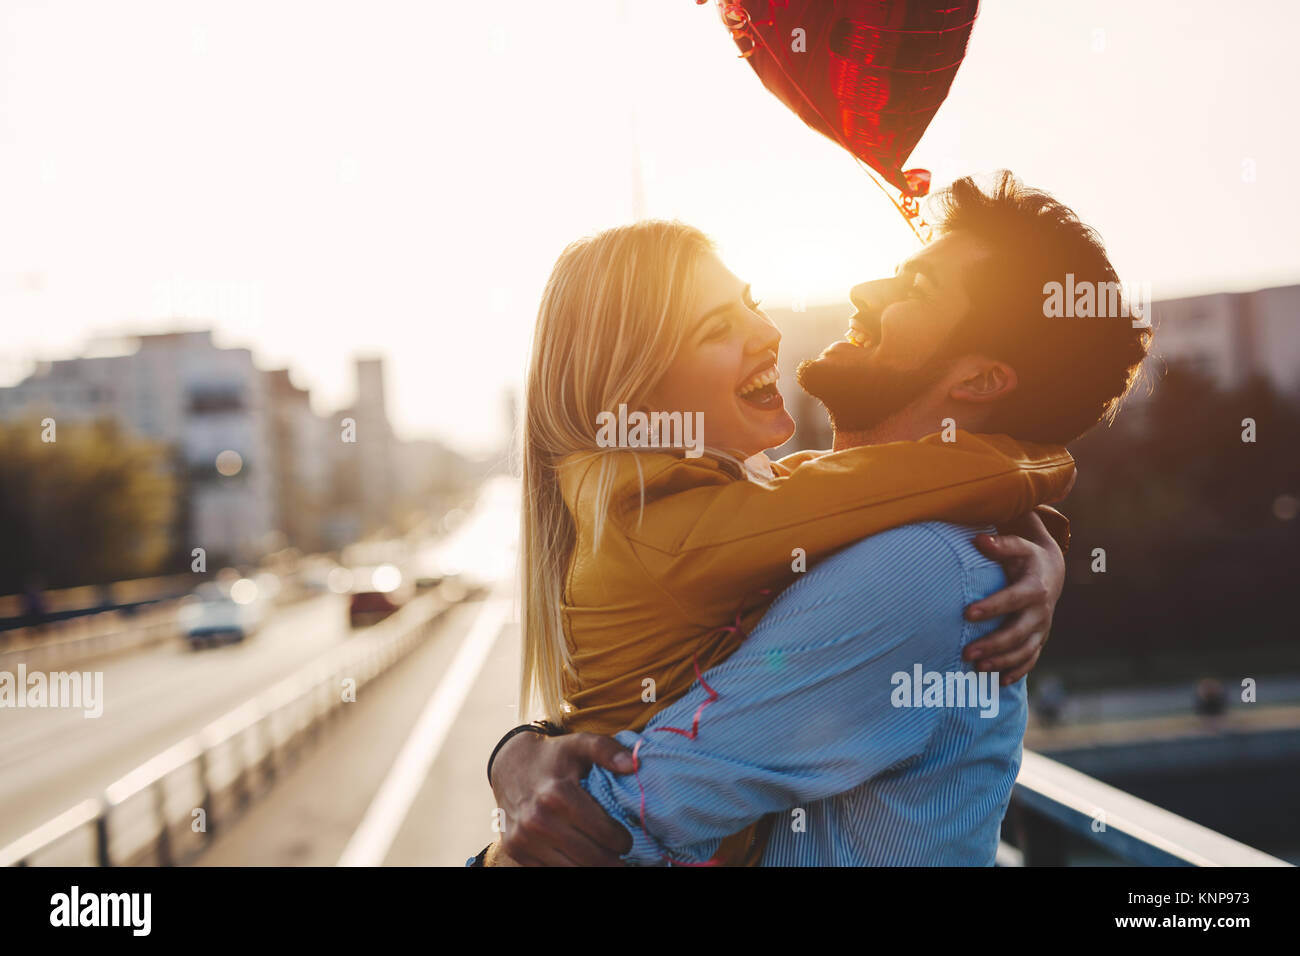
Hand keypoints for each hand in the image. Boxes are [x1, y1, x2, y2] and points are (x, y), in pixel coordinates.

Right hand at [490, 730, 634, 865]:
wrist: (510, 765)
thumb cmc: (554, 756)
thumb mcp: (580, 743)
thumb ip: (607, 749)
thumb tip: (633, 765)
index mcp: (558, 795)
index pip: (605, 834)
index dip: (623, 841)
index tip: (626, 838)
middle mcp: (538, 820)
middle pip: (592, 859)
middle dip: (613, 860)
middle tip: (619, 854)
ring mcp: (524, 838)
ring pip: (573, 871)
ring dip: (593, 867)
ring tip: (603, 857)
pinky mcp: (515, 850)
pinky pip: (550, 872)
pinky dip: (569, 867)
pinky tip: (579, 857)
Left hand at [961, 510, 1064, 685]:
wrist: (1051, 572)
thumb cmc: (1026, 558)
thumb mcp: (1018, 546)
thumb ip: (1001, 544)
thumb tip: (978, 540)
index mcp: (1034, 588)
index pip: (1012, 600)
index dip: (991, 607)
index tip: (967, 613)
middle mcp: (1040, 611)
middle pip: (1018, 632)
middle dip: (993, 644)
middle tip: (967, 653)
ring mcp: (1041, 628)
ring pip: (1024, 650)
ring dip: (1002, 661)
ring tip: (978, 669)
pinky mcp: (1039, 639)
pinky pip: (1031, 659)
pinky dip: (1018, 672)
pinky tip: (1000, 682)